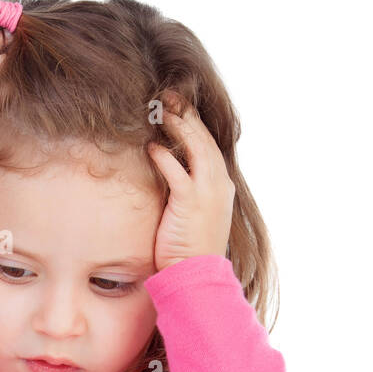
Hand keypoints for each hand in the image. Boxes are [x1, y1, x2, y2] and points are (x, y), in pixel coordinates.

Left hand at [147, 90, 235, 270]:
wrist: (196, 275)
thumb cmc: (189, 249)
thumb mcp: (194, 214)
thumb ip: (186, 190)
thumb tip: (167, 172)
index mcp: (220, 185)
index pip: (208, 144)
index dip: (194, 123)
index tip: (178, 106)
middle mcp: (218, 184)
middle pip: (203, 139)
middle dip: (186, 114)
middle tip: (168, 96)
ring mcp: (207, 192)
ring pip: (195, 148)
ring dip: (178, 127)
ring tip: (161, 110)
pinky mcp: (191, 203)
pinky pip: (177, 172)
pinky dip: (165, 157)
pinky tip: (152, 146)